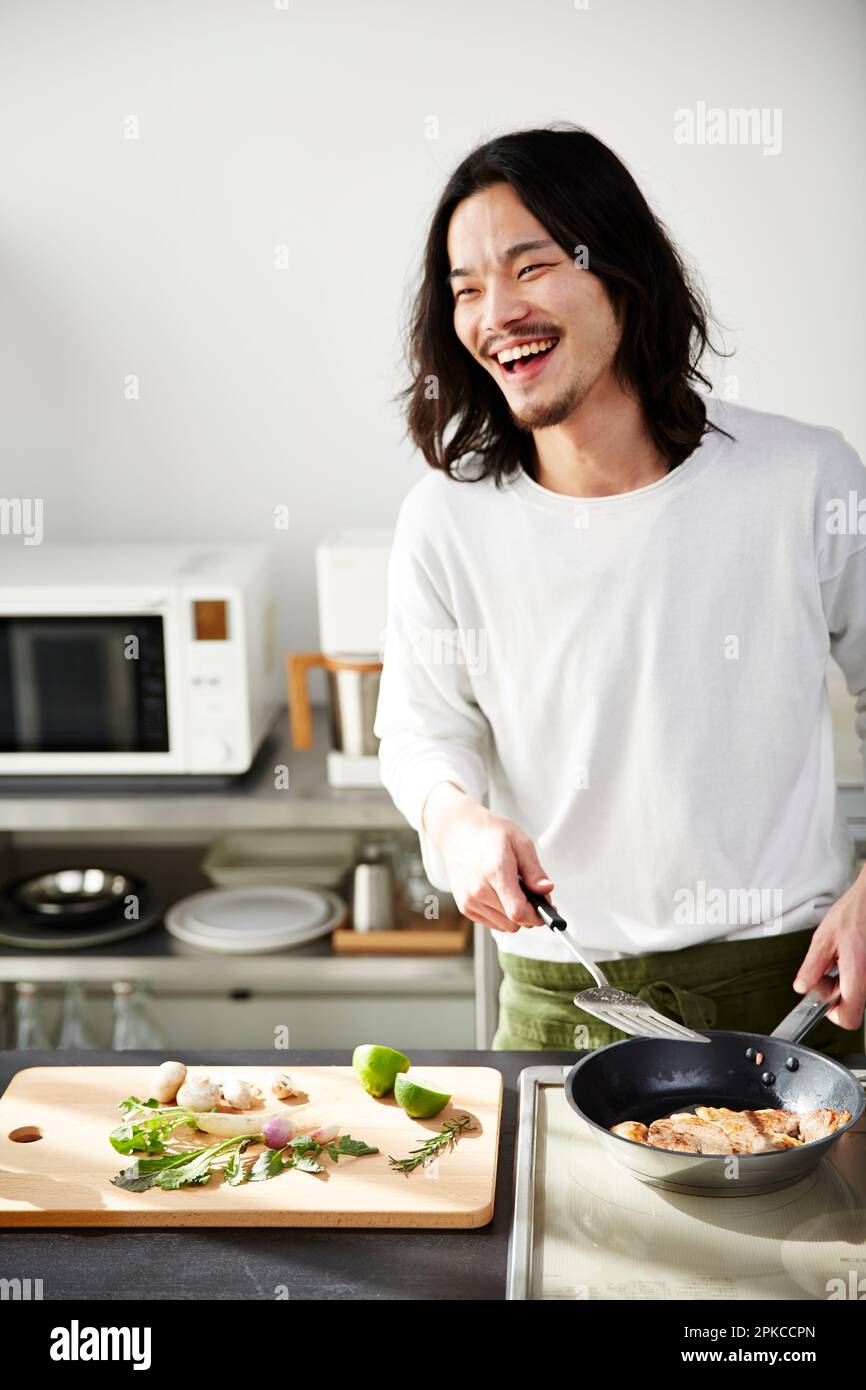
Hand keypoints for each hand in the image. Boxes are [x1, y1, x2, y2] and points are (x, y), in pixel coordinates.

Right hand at [421, 782, 554, 932]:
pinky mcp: (465, 907)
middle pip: (515, 922)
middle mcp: (478, 890)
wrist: (458, 832)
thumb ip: (534, 870)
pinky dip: (501, 915)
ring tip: (513, 890)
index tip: (546, 908)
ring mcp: (469, 900)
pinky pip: (493, 924)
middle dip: (529, 912)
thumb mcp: (520, 843)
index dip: (537, 915)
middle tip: (530, 892)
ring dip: (514, 915)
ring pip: (505, 927)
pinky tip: (500, 894)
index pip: (518, 912)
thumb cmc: (489, 834)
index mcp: (495, 871)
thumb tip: (546, 890)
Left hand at [792, 867, 865, 1029]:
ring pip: (858, 993)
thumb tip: (802, 988)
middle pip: (853, 1006)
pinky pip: (863, 981)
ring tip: (841, 958)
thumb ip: (812, 968)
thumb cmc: (854, 913)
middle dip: (837, 993)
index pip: (849, 1019)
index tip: (824, 998)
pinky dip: (854, 974)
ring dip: (846, 982)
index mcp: (857, 975)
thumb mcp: (823, 939)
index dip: (832, 1014)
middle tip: (830, 969)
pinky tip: (850, 956)